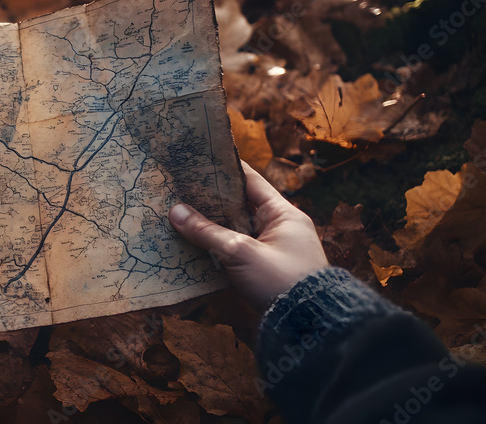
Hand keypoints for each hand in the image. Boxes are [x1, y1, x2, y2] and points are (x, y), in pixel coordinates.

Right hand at [169, 161, 328, 309]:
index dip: (226, 169)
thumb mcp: (241, 253)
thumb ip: (208, 232)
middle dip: (212, 201)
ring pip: (238, 231)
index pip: (251, 181)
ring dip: (214, 227)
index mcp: (284, 214)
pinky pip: (238, 252)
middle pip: (241, 207)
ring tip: (181, 216)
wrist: (310, 326)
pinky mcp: (267, 271)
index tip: (200, 159)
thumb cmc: (280, 280)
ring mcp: (274, 251)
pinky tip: (195, 247)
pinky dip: (219, 248)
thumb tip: (175, 211)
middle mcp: (281, 229)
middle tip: (182, 190)